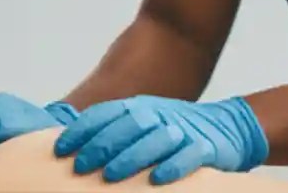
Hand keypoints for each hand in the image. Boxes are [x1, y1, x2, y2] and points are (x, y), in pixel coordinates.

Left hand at [53, 95, 268, 184]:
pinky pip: (189, 156)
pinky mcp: (205, 147)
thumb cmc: (174, 129)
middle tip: (80, 165)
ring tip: (111, 176)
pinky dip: (174, 166)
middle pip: (128, 125)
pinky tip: (157, 179)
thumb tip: (73, 142)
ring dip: (132, 157)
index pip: (106, 113)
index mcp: (141, 107)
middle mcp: (159, 115)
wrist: (228, 126)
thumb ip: (115, 127)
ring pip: (155, 140)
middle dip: (101, 145)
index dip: (82, 129)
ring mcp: (183, 130)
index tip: (60, 148)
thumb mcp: (145, 120)